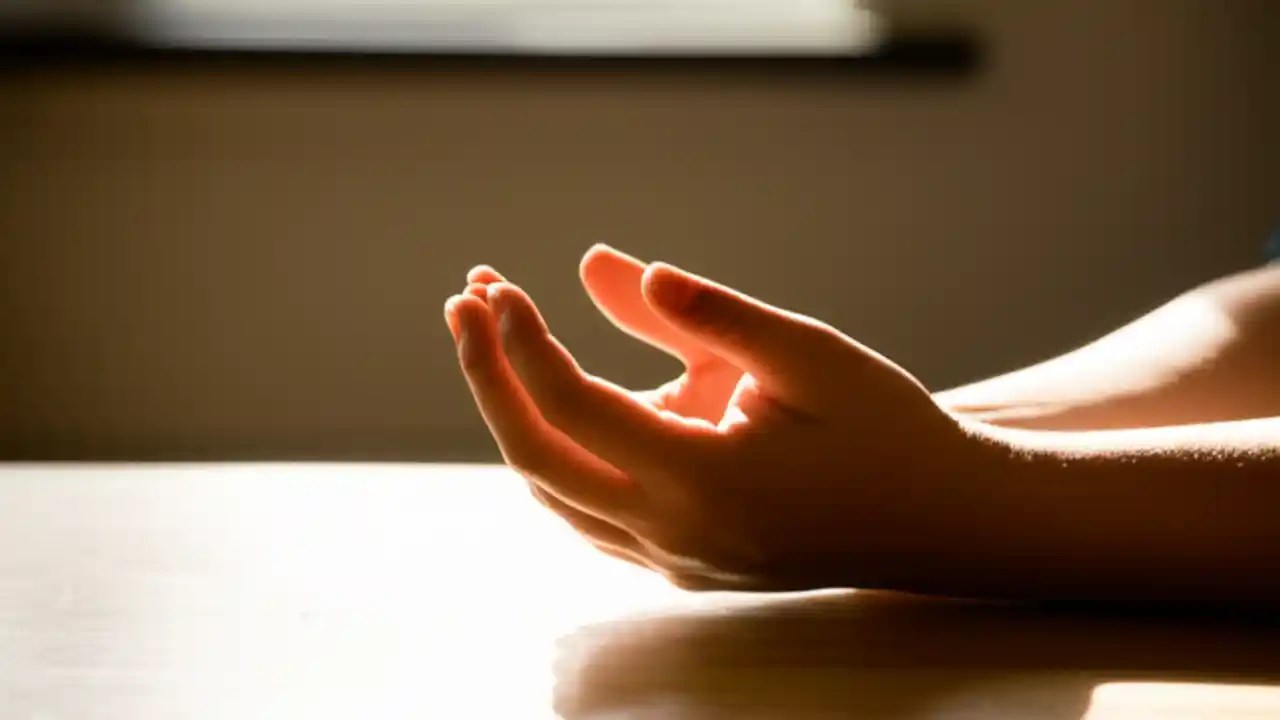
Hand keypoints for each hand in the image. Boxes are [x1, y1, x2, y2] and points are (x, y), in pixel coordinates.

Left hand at [444, 246, 989, 590]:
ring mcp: (673, 561)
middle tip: (466, 302)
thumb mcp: (804, 353)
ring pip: (555, 493)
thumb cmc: (883, 427)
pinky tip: (558, 397)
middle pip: (537, 458)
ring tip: (503, 336)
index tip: (496, 283)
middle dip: (489, 377)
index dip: (522, 340)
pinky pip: (588, 513)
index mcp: (706, 481)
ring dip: (518, 415)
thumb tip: (593, 266)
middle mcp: (675, 535)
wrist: (940, 521)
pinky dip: (559, 453)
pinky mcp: (679, 564)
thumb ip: (703, 312)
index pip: (573, 407)